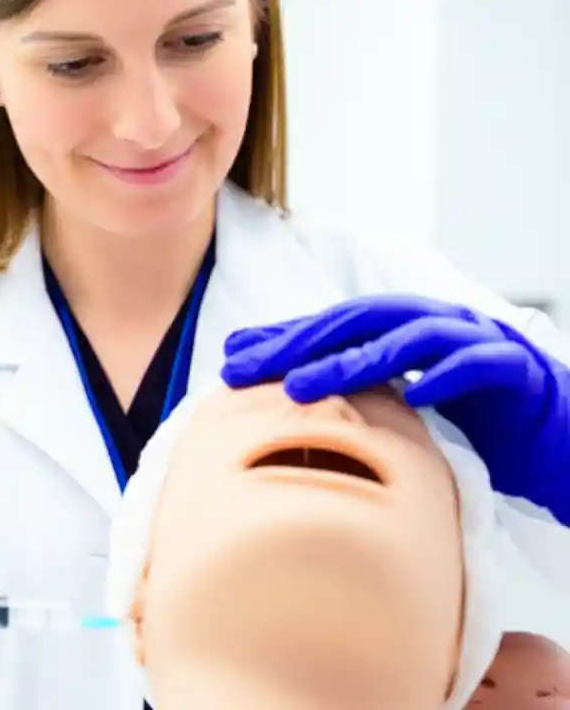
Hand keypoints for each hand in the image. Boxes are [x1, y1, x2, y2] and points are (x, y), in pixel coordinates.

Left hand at [222, 294, 569, 525]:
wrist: (563, 445)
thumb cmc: (481, 428)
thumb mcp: (407, 412)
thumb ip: (359, 396)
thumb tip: (284, 399)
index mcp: (409, 332)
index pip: (335, 326)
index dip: (283, 337)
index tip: (229, 358)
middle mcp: (440, 327)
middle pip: (361, 321)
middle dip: (300, 341)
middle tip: (247, 368)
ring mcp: (481, 343)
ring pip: (413, 337)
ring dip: (355, 359)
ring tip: (304, 385)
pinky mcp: (521, 373)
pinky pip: (482, 366)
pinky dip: (449, 376)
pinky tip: (417, 396)